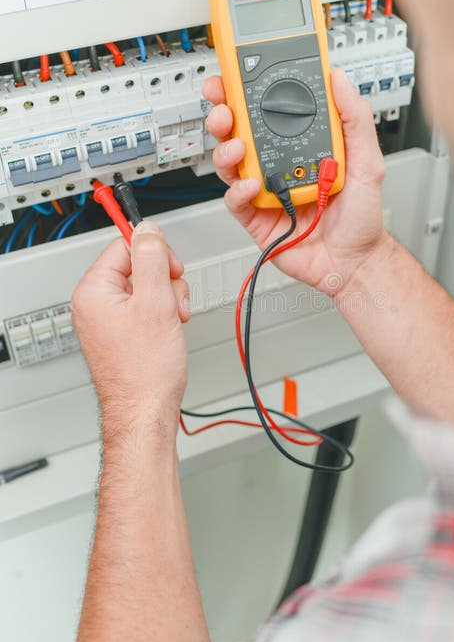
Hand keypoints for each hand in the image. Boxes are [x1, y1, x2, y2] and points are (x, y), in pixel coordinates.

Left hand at [72, 222, 189, 437]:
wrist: (145, 411)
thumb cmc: (145, 370)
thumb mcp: (155, 302)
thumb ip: (151, 258)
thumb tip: (147, 229)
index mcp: (94, 290)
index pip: (125, 245)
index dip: (155, 255)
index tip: (170, 271)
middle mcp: (95, 303)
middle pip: (138, 265)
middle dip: (165, 281)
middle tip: (171, 304)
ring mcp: (107, 320)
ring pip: (146, 287)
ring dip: (167, 299)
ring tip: (171, 322)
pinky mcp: (120, 333)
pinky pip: (144, 308)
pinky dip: (162, 315)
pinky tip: (167, 331)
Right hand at [204, 69, 386, 295]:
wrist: (355, 262)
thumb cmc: (362, 217)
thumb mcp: (367, 161)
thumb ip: (355, 119)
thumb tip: (339, 81)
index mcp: (301, 144)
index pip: (269, 109)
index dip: (249, 90)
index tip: (238, 72)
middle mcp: (278, 164)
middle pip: (240, 131)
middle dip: (225, 113)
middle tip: (224, 106)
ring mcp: (265, 190)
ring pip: (231, 162)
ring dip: (226, 150)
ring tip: (237, 147)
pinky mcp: (256, 217)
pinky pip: (235, 200)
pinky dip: (238, 190)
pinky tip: (252, 185)